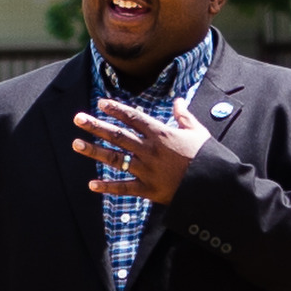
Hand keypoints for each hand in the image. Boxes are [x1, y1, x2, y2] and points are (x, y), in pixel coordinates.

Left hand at [73, 94, 210, 203]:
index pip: (133, 117)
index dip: (116, 109)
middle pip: (118, 135)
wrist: (213, 185)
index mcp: (161, 134)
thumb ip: (184, 116)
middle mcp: (149, 150)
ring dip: (94, 151)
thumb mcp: (198, 132)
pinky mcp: (148, 189)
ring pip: (115, 158)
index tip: (101, 103)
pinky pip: (125, 187)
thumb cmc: (208, 156)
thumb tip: (178, 101)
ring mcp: (147, 170)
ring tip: (76, 144)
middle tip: (78, 118)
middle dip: (96, 126)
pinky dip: (108, 187)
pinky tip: (91, 184)